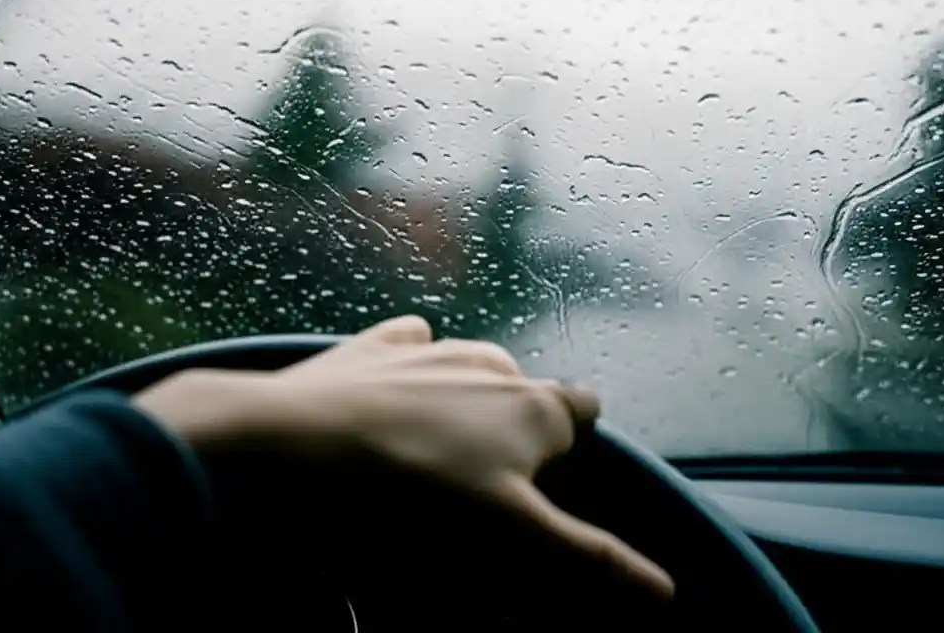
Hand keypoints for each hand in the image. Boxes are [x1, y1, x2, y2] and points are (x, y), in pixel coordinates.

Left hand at [133, 315, 673, 599]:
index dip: (573, 449)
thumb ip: (590, 566)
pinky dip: (407, 366)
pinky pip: (402, 346)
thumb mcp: (508, 548)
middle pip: (525, 392)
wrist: (276, 454)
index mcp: (531, 410)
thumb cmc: (404, 504)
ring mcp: (422, 352)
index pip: (582, 415)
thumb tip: (667, 597)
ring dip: (465, 397)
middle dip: (516, 429)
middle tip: (485, 490)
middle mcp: (486, 366)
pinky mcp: (360, 350)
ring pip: (467, 365)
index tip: (550, 486)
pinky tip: (387, 398)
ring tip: (435, 454)